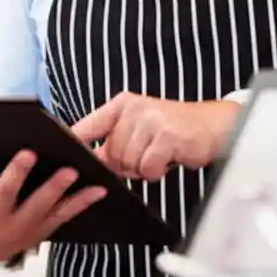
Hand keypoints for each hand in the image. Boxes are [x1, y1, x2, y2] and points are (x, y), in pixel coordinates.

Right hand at [0, 149, 107, 262]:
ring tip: (94, 184)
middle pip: (37, 204)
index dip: (16, 173)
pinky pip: (66, 216)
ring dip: (77, 198)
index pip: (4, 192)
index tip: (28, 153)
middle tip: (69, 170)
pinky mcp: (46, 228)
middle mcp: (14, 224)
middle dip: (54, 187)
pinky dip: (83, 203)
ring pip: (58, 212)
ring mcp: (33, 228)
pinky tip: (98, 190)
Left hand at [71, 92, 240, 180]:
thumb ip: (115, 142)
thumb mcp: (141, 128)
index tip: (60, 156)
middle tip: (148, 155)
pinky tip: (169, 158)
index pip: (88, 126)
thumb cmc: (176, 130)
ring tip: (160, 154)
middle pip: (111, 154)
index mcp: (121, 105)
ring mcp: (150, 120)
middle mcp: (133, 109)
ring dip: (144, 168)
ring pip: (128, 163)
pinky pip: (148, 168)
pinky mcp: (166, 135)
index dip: (74, 143)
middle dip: (127, 165)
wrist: (216, 125)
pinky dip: (158, 171)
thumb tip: (92, 164)